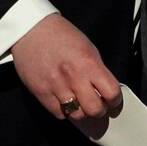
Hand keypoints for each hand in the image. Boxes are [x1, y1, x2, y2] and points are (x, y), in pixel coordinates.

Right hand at [10, 14, 122, 139]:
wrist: (31, 30)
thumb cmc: (60, 35)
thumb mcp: (87, 47)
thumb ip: (97, 69)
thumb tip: (105, 89)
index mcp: (89, 63)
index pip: (112, 92)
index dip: (115, 100)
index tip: (113, 101)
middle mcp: (74, 76)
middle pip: (95, 110)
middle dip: (99, 110)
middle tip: (97, 105)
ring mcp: (56, 86)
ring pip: (77, 115)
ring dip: (82, 112)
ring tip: (81, 104)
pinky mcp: (41, 93)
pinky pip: (58, 113)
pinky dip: (64, 111)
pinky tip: (64, 101)